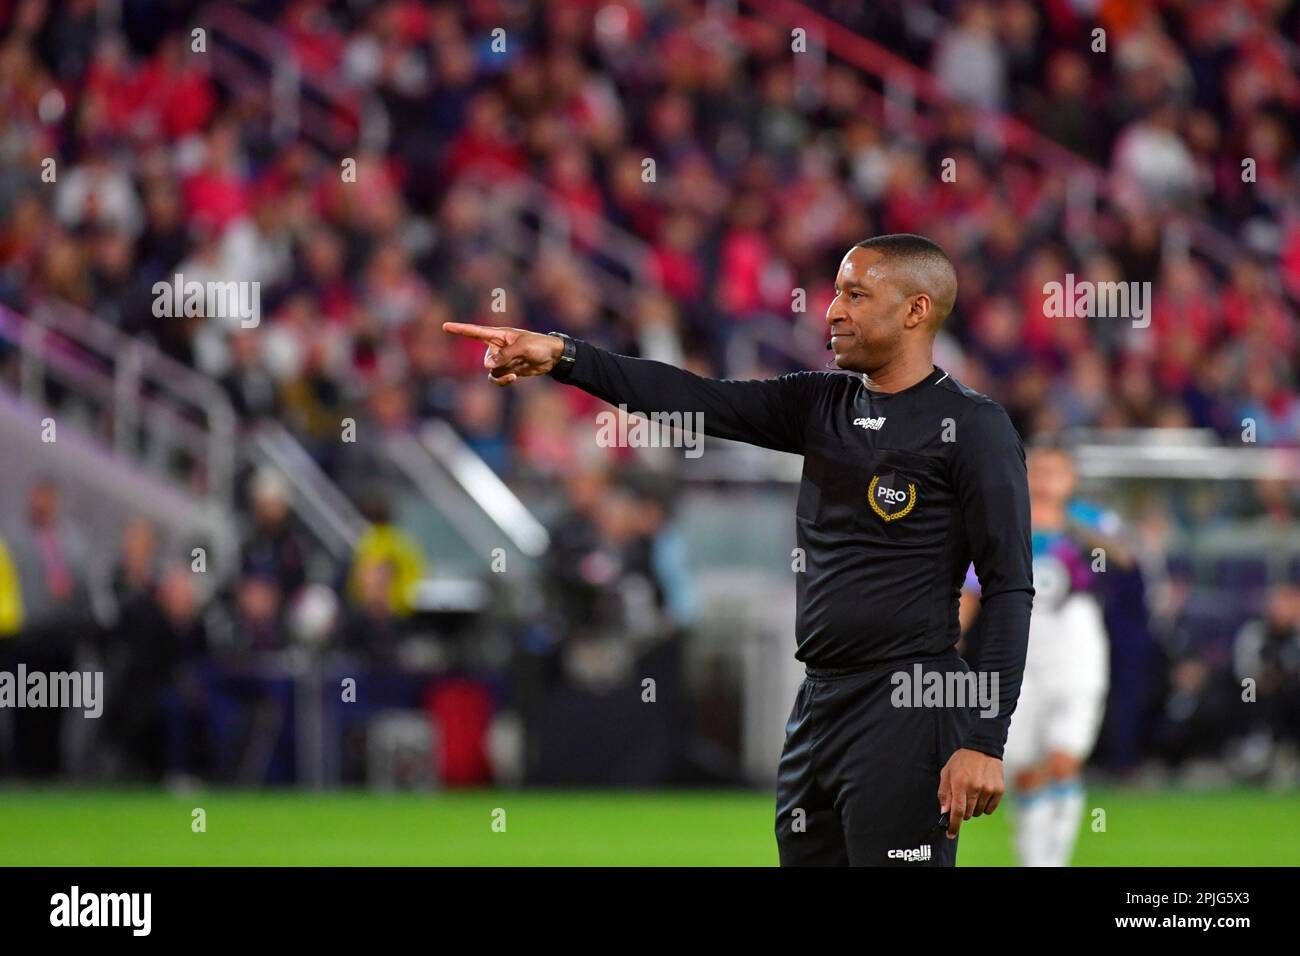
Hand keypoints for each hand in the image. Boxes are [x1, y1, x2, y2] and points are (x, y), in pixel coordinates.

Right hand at [442, 322, 564, 386]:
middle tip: (515, 360)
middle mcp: (496, 347)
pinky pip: (497, 378)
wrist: (552, 357)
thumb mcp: (523, 347)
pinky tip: (514, 378)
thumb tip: (487, 366)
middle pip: (486, 360)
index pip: (475, 332)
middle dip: (498, 365)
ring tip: (515, 373)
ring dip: (502, 374)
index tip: (445, 326)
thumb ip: (504, 355)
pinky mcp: (507, 369)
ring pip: (491, 372)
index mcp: (498, 335)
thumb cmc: (539, 345)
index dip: (460, 329)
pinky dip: (503, 381)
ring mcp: (501, 359)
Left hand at [938, 748, 1002, 839]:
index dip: (953, 825)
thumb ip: (944, 793)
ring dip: (973, 808)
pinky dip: (984, 806)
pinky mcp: (999, 790)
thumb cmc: (962, 761)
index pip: (957, 811)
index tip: (950, 834)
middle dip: (962, 812)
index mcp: (960, 783)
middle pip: (967, 814)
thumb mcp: (947, 772)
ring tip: (972, 792)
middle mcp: (975, 787)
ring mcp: (989, 789)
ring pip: (978, 812)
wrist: (983, 748)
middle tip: (962, 799)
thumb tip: (945, 811)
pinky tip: (982, 793)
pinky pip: (989, 809)